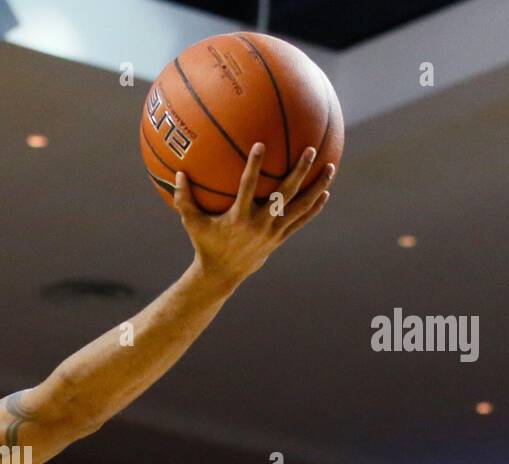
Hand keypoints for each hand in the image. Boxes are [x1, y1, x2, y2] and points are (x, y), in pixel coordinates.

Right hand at [174, 143, 332, 287]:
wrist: (222, 275)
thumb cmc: (205, 245)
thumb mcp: (192, 224)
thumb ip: (184, 200)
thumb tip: (177, 174)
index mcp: (239, 217)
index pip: (248, 186)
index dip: (254, 166)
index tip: (261, 144)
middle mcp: (260, 223)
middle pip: (285, 194)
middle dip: (299, 171)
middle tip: (310, 150)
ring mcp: (273, 232)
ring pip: (300, 207)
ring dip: (317, 187)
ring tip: (330, 168)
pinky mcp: (280, 238)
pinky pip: (301, 221)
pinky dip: (314, 208)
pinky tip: (324, 193)